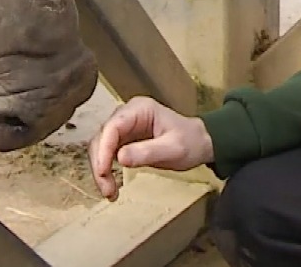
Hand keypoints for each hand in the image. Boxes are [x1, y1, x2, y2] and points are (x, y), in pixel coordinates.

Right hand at [88, 96, 213, 200]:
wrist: (199, 143)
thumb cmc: (190, 142)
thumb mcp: (173, 149)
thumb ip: (148, 152)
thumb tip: (120, 158)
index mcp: (139, 109)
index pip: (112, 127)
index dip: (104, 149)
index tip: (103, 172)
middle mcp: (127, 114)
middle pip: (101, 137)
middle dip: (100, 164)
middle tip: (107, 189)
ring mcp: (124, 126)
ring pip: (100, 147)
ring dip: (101, 170)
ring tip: (110, 192)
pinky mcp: (123, 139)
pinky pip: (107, 154)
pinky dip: (106, 170)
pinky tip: (112, 186)